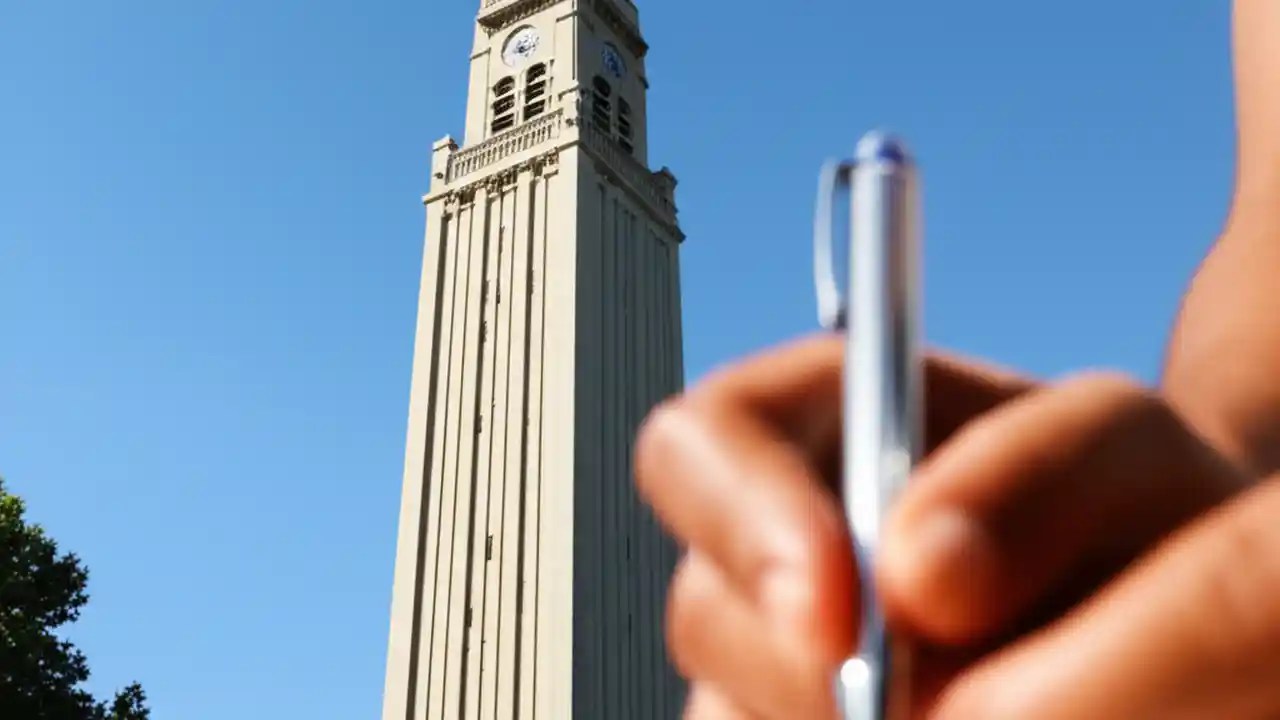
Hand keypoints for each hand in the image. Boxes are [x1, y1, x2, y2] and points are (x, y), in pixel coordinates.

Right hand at [635, 335, 1248, 718]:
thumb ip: (1034, 473)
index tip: (834, 614)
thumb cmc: (1137, 511)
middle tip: (917, 711)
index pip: (698, 445)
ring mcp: (771, 655)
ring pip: (722, 711)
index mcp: (813, 425)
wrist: (1166, 613)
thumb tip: (911, 581)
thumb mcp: (1124, 451)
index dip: (741, 522)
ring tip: (963, 712)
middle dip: (796, 673)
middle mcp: (773, 543)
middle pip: (703, 608)